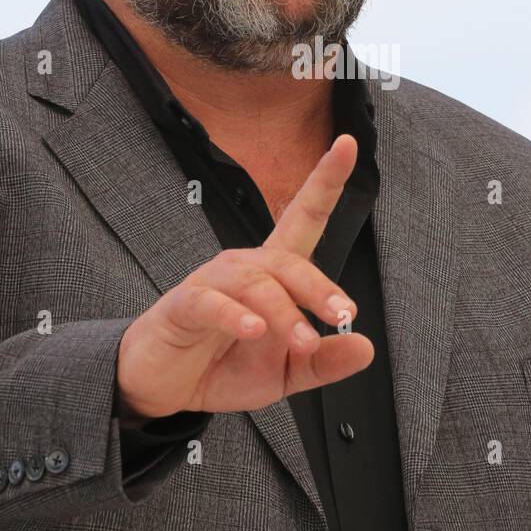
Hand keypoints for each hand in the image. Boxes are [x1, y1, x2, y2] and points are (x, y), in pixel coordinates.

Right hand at [114, 134, 374, 421]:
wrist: (166, 387)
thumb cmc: (225, 363)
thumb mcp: (287, 370)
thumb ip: (324, 361)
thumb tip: (364, 347)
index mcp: (274, 275)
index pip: (305, 218)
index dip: (326, 181)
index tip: (348, 144)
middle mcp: (245, 267)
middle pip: (288, 260)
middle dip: (318, 286)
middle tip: (342, 316)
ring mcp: (213, 282)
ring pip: (256, 282)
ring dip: (283, 311)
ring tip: (302, 340)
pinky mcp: (184, 305)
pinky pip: (211, 301)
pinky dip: (234, 315)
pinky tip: (252, 330)